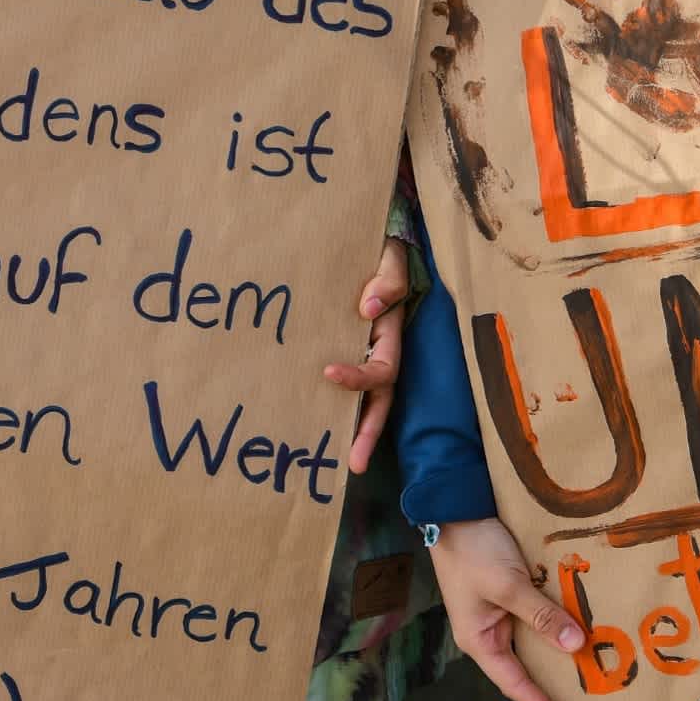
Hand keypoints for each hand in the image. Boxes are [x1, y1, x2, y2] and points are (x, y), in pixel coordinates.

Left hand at [320, 238, 410, 472]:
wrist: (375, 236)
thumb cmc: (382, 247)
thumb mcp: (390, 256)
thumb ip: (388, 279)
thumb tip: (367, 309)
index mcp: (389, 332)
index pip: (381, 368)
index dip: (359, 378)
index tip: (326, 373)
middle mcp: (378, 348)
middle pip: (379, 398)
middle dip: (367, 431)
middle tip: (353, 464)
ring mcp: (361, 349)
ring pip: (364, 398)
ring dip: (352, 428)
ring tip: (337, 460)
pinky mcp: (340, 344)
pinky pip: (339, 381)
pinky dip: (330, 402)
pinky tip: (308, 418)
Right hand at [425, 515, 585, 700]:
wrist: (455, 509)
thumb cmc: (474, 551)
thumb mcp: (508, 586)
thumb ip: (541, 615)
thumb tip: (575, 646)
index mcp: (480, 641)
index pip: (516, 684)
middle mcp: (489, 632)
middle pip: (526, 666)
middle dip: (554, 683)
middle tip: (589, 700)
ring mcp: (499, 612)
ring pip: (534, 639)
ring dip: (559, 648)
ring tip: (593, 666)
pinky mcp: (509, 593)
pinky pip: (537, 614)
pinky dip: (557, 621)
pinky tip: (581, 622)